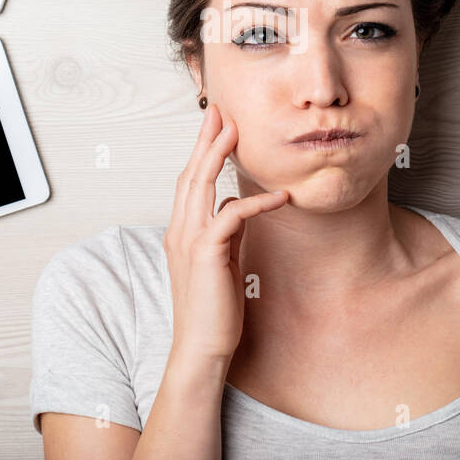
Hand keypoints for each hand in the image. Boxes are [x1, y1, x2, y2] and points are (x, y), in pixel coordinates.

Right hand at [163, 102, 288, 364]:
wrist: (201, 348)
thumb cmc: (214, 310)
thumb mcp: (221, 262)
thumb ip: (225, 234)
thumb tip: (238, 209)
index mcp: (181, 231)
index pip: (188, 182)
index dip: (201, 152)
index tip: (216, 126)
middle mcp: (179, 231)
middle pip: (190, 174)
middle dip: (206, 140)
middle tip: (220, 112)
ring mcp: (189, 241)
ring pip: (201, 185)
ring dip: (219, 155)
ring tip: (237, 131)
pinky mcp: (206, 254)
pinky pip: (230, 215)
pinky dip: (256, 203)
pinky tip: (280, 197)